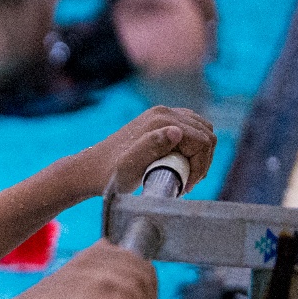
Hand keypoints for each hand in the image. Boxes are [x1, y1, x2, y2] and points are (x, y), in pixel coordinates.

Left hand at [65, 105, 216, 200]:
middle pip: (206, 134)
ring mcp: (162, 114)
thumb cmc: (109, 174)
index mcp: (160, 120)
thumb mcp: (130, 166)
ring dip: (199, 155)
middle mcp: (163, 112)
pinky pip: (191, 130)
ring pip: (202, 131)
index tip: (186, 186)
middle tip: (187, 183)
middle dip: (202, 161)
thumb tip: (177, 131)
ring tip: (184, 176)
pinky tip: (180, 165)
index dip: (200, 166)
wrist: (91, 170)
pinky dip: (193, 148)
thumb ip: (152, 147)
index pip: (203, 140)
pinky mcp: (160, 122)